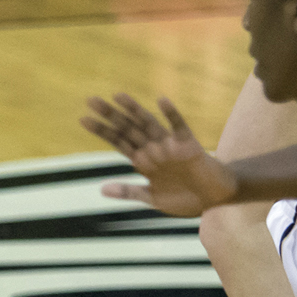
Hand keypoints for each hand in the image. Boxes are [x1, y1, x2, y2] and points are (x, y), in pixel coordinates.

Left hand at [81, 94, 237, 215]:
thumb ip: (129, 191)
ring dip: (134, 110)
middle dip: (110, 116)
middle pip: (128, 129)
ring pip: (148, 124)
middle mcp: (154, 149)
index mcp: (143, 161)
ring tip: (117, 95)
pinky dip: (171, 115)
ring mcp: (170, 146)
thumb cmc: (184, 198)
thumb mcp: (152, 198)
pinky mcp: (189, 146)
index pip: (119, 142)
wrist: (214, 200)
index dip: (102, 130)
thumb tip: (102, 190)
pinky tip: (161, 101)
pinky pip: (179, 127)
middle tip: (91, 100)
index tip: (83, 119)